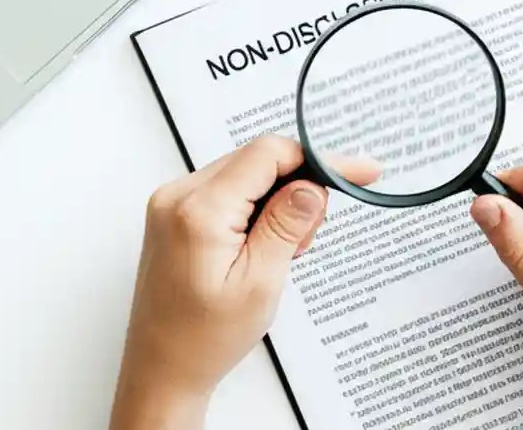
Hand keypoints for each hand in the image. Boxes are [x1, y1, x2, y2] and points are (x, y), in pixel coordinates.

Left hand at [110, 136, 379, 429]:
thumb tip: (312, 184)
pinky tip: (263, 245)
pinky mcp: (176, 213)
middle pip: (259, 160)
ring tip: (282, 251)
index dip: (319, 159)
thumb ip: (287, 225)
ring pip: (247, 173)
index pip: (269, 154)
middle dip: (298, 188)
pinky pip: (230, 190)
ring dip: (278, 201)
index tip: (358, 172)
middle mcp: (178, 196)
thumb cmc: (204, 338)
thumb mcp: (260, 283)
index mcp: (199, 211)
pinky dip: (257, 209)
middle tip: (308, 238)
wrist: (163, 369)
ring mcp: (173, 203)